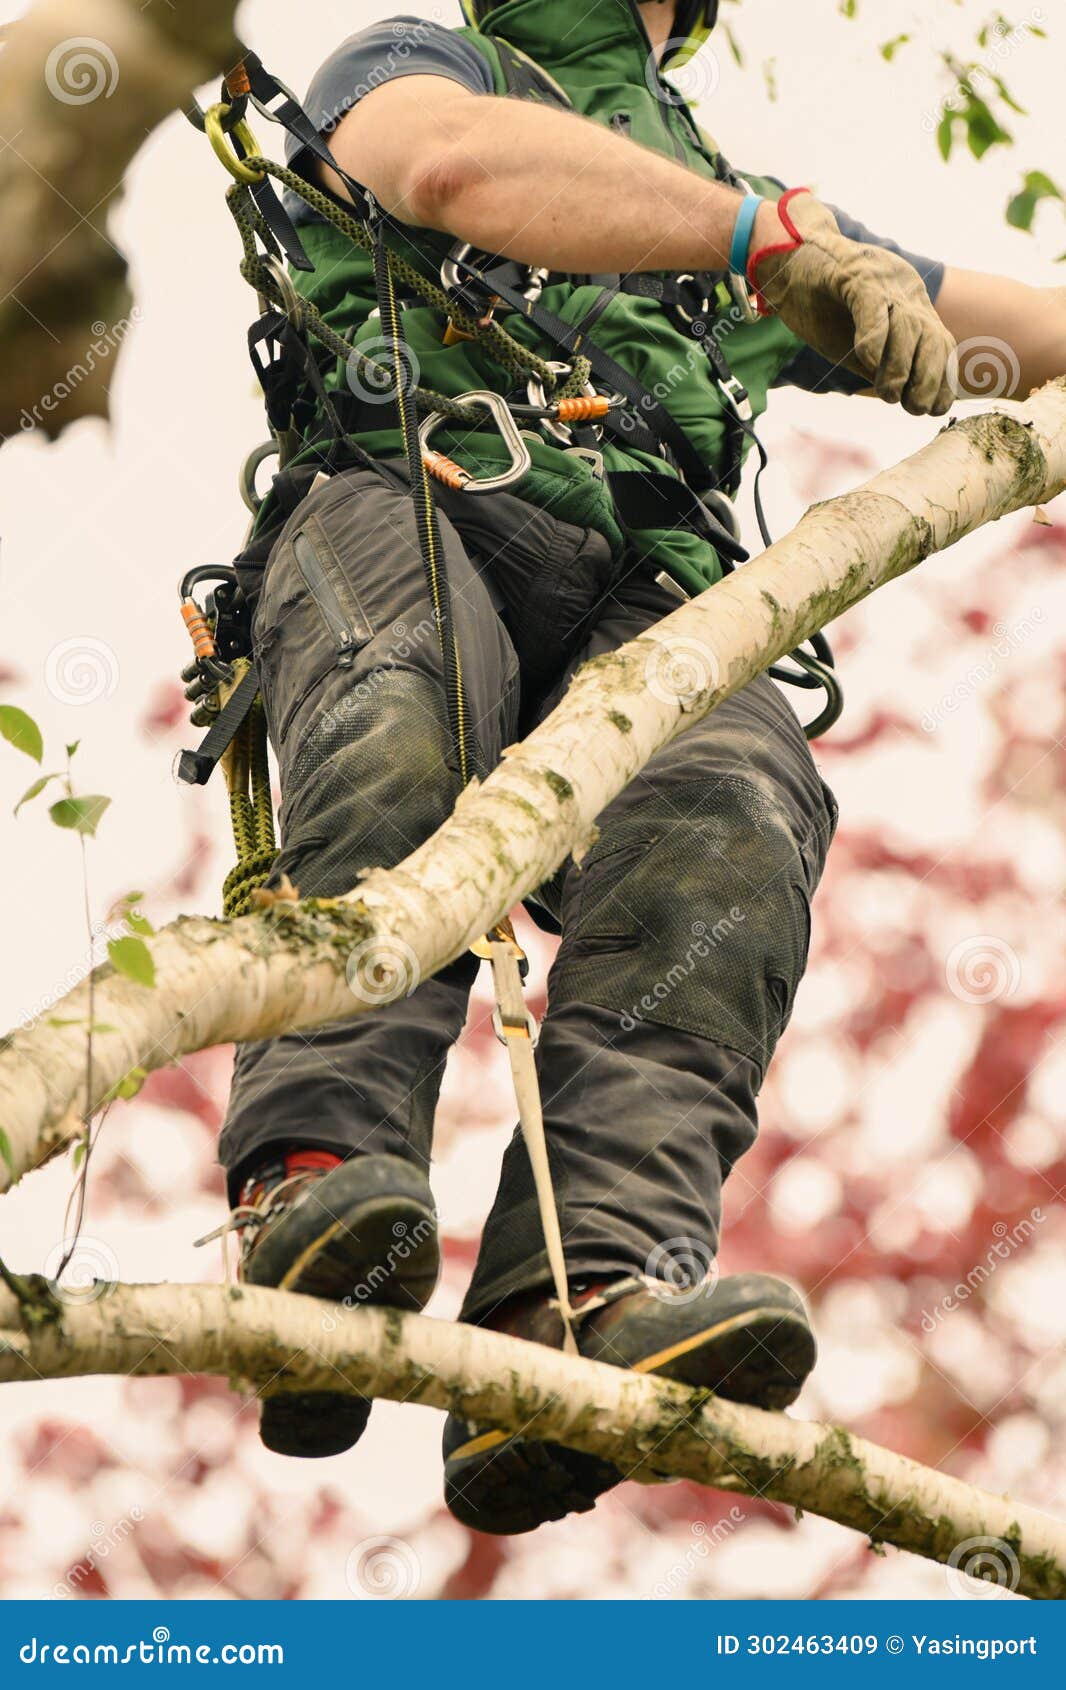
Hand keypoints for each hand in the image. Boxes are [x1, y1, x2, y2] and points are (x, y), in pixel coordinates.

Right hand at [749, 191, 956, 415]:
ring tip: (888, 394)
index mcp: (909, 304)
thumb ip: (875, 361)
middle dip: (930, 378)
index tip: (934, 408)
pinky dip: (873, 339)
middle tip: (915, 408)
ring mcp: (881, 278)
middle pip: (934, 336)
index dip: (942, 378)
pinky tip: (867, 362)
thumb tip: (897, 395)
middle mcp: (904, 289)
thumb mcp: (851, 340)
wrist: (784, 256)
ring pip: (908, 325)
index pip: (941, 343)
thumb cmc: (815, 303)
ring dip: (901, 367)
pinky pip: (872, 306)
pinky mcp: (853, 271)